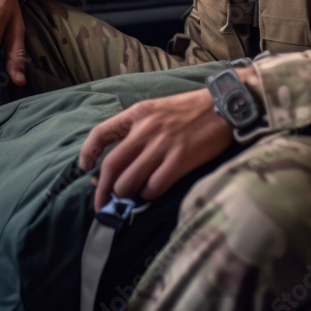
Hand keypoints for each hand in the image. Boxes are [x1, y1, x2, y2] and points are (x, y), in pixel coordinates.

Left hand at [79, 89, 233, 211]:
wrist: (225, 106)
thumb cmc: (192, 109)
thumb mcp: (159, 109)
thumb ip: (139, 129)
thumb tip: (121, 158)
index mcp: (138, 113)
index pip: (101, 132)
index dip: (88, 152)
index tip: (85, 167)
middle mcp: (146, 129)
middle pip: (111, 166)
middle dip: (103, 191)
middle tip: (103, 205)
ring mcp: (162, 145)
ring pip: (128, 182)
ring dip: (126, 195)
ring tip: (132, 197)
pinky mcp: (179, 160)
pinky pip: (153, 187)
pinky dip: (148, 195)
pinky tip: (153, 191)